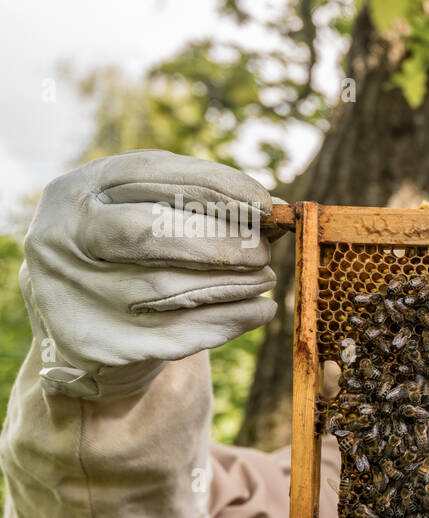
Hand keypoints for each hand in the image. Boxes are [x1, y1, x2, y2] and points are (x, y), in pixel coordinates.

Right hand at [20, 150, 277, 398]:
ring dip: (233, 283)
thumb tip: (276, 211)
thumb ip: (201, 206)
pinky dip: (229, 320)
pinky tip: (258, 310)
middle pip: (150, 232)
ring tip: (265, 279)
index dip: (215, 185)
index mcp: (77, 191)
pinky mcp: (96, 344)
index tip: (266, 203)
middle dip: (220, 240)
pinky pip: (176, 333)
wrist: (85, 329)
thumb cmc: (131, 258)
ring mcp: (74, 293)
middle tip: (263, 251)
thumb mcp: (149, 216)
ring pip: (167, 287)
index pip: (149, 173)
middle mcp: (63, 239)